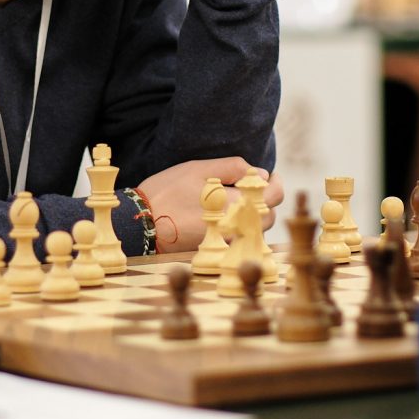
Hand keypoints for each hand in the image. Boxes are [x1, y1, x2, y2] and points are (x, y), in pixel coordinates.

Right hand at [136, 158, 284, 252]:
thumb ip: (233, 168)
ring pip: (255, 229)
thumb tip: (262, 175)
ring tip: (238, 197)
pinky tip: (226, 213)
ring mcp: (226, 242)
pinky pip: (239, 238)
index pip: (273, 197)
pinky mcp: (216, 250)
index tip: (271, 176)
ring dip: (254, 213)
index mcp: (233, 205)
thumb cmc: (167, 192)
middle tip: (255, 185)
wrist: (141, 224)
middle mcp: (234, 228)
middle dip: (267, 200)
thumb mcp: (198, 169)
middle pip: (268, 216)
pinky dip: (240, 225)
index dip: (277, 184)